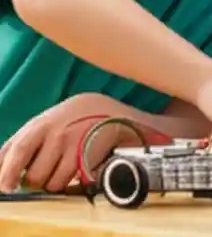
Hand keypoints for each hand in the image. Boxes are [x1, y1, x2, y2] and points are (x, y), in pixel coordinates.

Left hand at [0, 93, 136, 192]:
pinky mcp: (90, 155)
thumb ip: (21, 145)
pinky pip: (73, 182)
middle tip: (40, 179)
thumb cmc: (72, 121)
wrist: (111, 112)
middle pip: (32, 175)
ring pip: (51, 183)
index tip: (6, 188)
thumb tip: (2, 174)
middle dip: (35, 184)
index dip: (5, 174)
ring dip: (54, 184)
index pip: (15, 153)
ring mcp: (73, 143)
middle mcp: (54, 133)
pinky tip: (76, 172)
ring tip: (62, 172)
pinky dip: (72, 184)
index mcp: (37, 126)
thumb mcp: (44, 124)